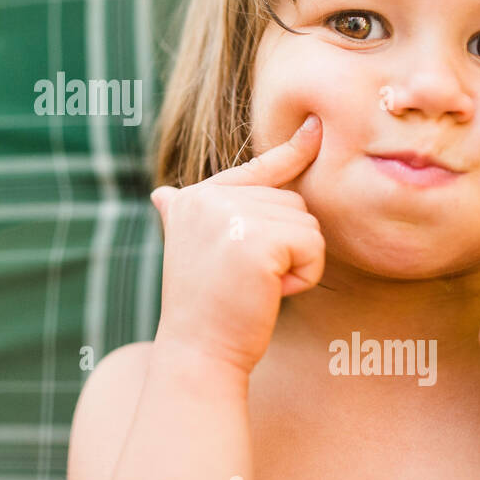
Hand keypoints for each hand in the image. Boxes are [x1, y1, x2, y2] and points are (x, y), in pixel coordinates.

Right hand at [149, 115, 324, 374]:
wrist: (198, 352)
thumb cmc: (205, 309)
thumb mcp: (194, 249)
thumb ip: (187, 213)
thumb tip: (163, 193)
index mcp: (196, 198)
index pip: (256, 168)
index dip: (292, 150)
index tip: (316, 127)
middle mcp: (209, 198)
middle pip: (292, 202)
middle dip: (288, 247)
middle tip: (250, 280)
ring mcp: (231, 216)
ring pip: (306, 224)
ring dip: (297, 263)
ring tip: (257, 287)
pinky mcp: (258, 239)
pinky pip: (312, 246)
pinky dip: (304, 276)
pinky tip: (270, 292)